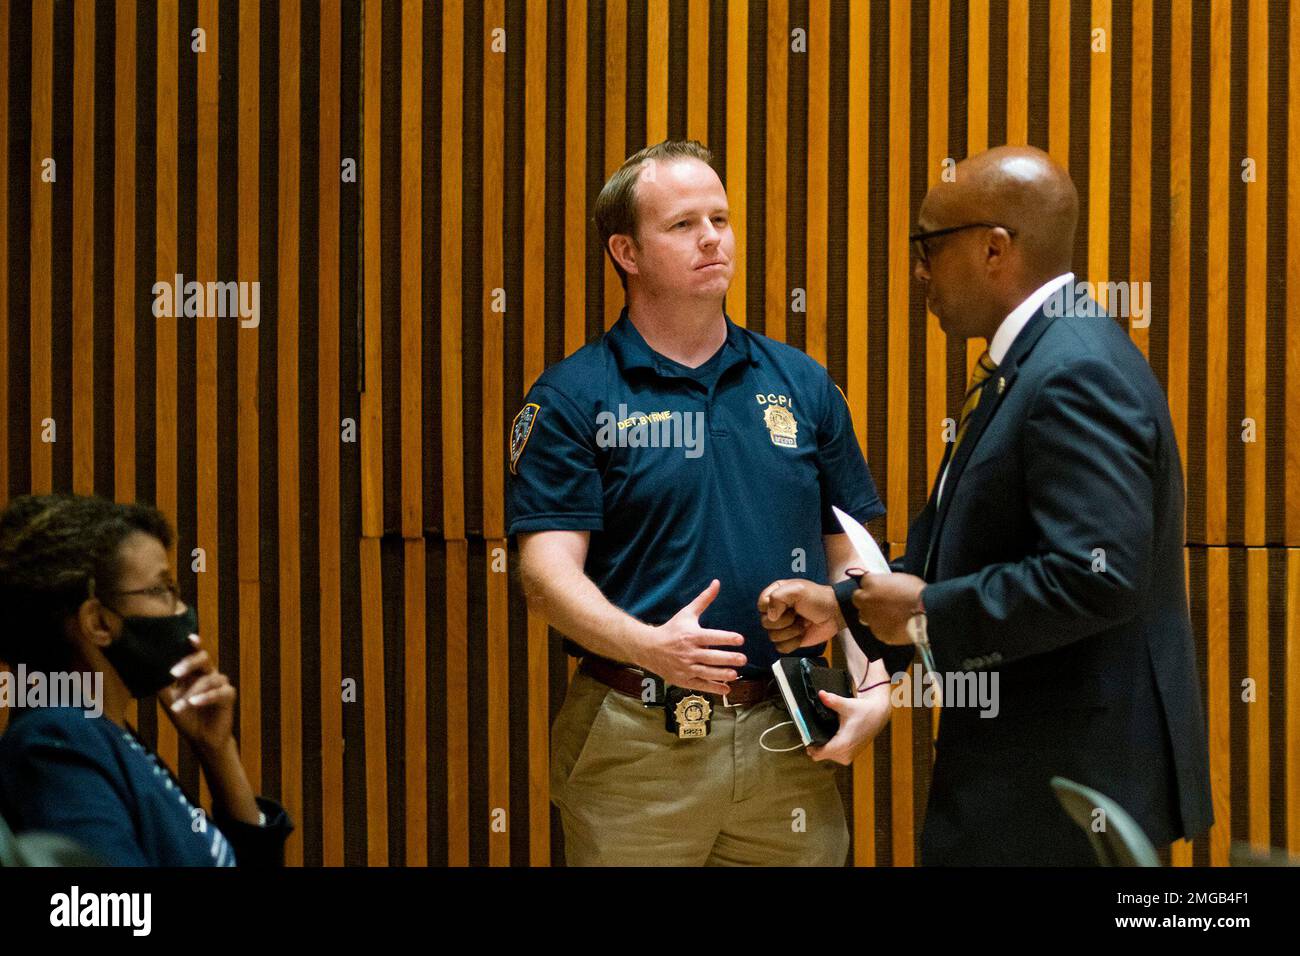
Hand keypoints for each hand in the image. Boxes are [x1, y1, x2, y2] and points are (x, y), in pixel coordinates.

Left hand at [158, 633, 236, 755]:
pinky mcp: (228, 696)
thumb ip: (163, 686)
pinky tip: (194, 703)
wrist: (202, 739)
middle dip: (189, 663)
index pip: (194, 654)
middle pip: (204, 659)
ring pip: (209, 679)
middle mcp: (209, 674)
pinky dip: (206, 697)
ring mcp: (220, 684)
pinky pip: (219, 692)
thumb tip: (149, 672)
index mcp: (195, 673)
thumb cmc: (187, 717)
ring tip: (180, 706)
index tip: (189, 638)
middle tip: (174, 674)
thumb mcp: (170, 701)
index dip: (194, 645)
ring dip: (192, 692)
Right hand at [636, 579, 747, 694]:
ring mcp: (685, 667)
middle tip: (743, 659)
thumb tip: (717, 582)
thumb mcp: (686, 613)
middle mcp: (688, 652)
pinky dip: (713, 688)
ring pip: (707, 673)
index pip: (712, 637)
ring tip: (735, 674)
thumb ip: (704, 600)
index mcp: (691, 635)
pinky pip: (700, 685)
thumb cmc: (671, 629)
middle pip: (711, 657)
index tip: (740, 639)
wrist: (649, 648)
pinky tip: (726, 688)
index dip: (726, 638)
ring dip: (722, 674)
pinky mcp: (683, 679)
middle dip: (728, 658)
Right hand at [756, 579, 844, 652]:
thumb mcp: (797, 590)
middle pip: (765, 623)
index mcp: (774, 595)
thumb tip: (771, 617)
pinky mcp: (788, 640)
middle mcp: (775, 610)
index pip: (761, 605)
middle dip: (785, 621)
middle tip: (798, 614)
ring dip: (791, 632)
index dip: (772, 609)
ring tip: (803, 623)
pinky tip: (802, 634)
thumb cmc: (817, 598)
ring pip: (772, 637)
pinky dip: (793, 643)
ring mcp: (781, 626)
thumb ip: (778, 597)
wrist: (834, 614)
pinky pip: (781, 648)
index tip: (788, 606)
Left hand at [807, 685, 891, 764]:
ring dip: (823, 745)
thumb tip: (821, 694)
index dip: (809, 745)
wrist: (878, 716)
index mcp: (843, 744)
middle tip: (811, 729)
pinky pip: (833, 755)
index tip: (805, 734)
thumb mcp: (847, 705)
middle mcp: (846, 754)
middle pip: (819, 755)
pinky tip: (830, 735)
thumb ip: (833, 701)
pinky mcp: (850, 756)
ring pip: (826, 755)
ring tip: (823, 731)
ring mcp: (848, 757)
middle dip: (815, 744)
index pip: (818, 754)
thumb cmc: (864, 711)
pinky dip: (829, 747)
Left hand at [851, 572, 926, 645]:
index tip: (878, 588)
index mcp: (871, 583)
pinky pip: (877, 629)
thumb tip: (884, 586)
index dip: (872, 585)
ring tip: (888, 615)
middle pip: (857, 598)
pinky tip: (895, 626)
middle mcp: (866, 600)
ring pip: (864, 616)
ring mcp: (871, 618)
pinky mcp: (878, 633)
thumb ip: (886, 582)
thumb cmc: (917, 592)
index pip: (863, 581)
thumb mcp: (901, 578)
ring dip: (872, 615)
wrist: (926, 614)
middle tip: (878, 602)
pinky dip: (884, 628)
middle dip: (866, 599)